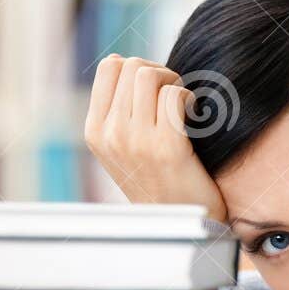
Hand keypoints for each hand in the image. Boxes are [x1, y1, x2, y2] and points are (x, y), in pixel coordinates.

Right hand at [84, 54, 229, 223]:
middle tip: (174, 97)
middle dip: (160, 73)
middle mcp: (109, 134)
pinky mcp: (166, 148)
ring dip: (174, 83)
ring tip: (183, 107)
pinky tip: (193, 118)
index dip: (139, 67)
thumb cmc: (160, 180)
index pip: (109, 66)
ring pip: (150, 75)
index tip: (155, 89)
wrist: (180, 224)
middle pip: (133, 65)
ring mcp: (135, 141)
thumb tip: (132, 65)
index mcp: (95, 130)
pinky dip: (189, 99)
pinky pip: (174, 96)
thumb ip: (121, 112)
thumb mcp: (124, 148)